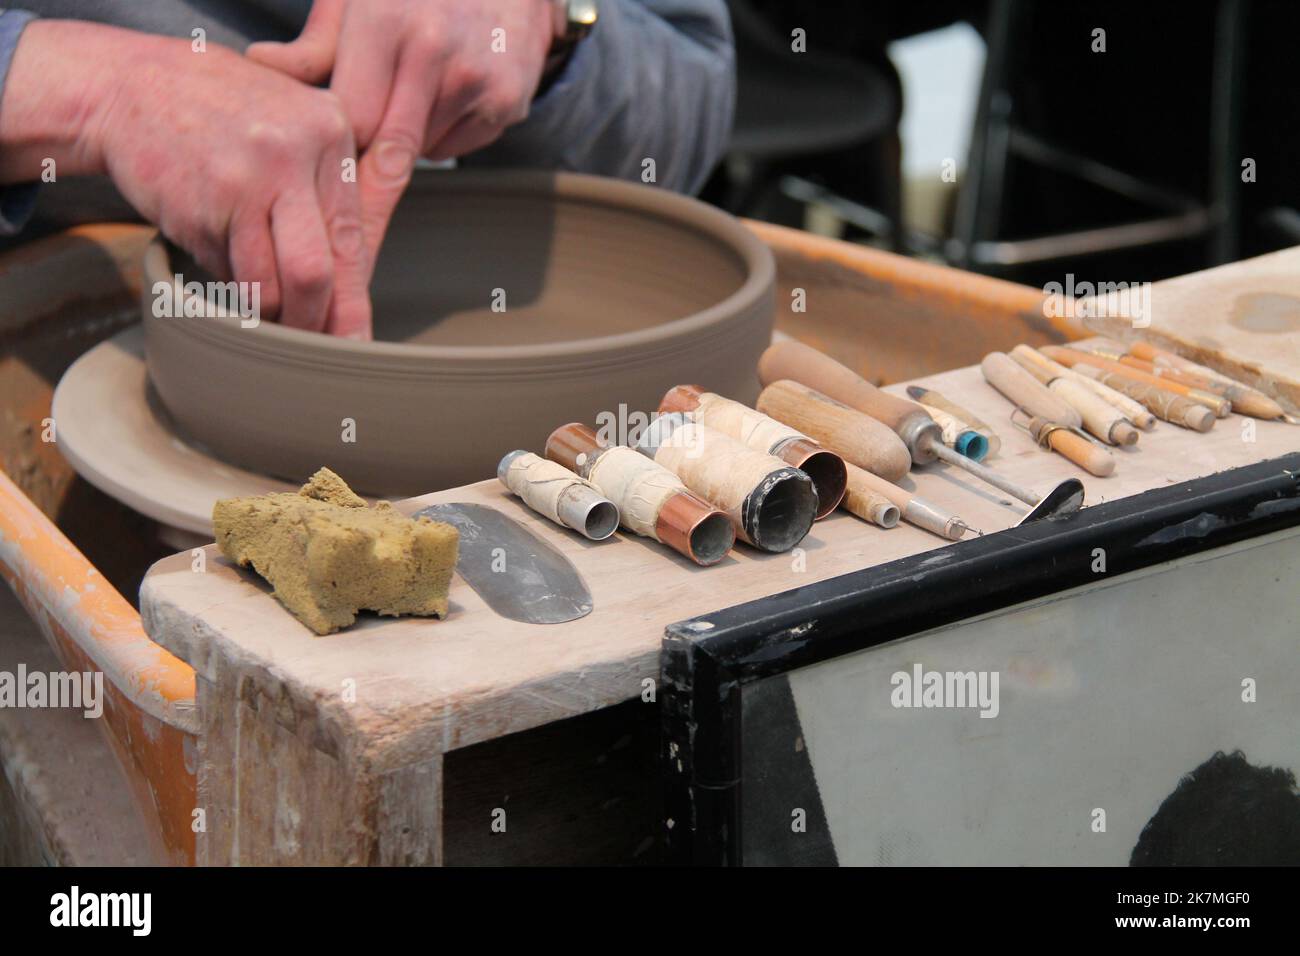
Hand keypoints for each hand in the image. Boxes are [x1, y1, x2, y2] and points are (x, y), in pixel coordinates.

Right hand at [0, 21, 371, 337]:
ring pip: (271, 285)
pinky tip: (219, 253)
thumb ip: (325, 193)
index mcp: (331, 131)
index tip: (352, 341)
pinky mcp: (203, 204)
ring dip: (266, 312)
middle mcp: (297, 150)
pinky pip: (227, 272)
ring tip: (259, 304)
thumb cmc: (218, 119)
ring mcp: (248, 177)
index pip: (353, 237)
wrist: (128, 87)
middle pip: (318, 272)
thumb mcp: (288, 129)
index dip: (352, 301)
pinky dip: (228, 282)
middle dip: (312, 321)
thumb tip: (349, 292)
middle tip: (307, 345)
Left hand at [247, 0, 553, 281]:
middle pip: (388, 153)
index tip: (319, 165)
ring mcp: (477, 81)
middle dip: (365, 181)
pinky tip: (443, 97)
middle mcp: (435, 52)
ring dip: (404, 145)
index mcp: (387, 22)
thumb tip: (259, 68)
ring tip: (407, 98)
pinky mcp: (508, 103)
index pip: (349, 120)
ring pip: (420, 152)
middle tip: (345, 209)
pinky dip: (441, 134)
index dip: (334, 145)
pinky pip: (455, 146)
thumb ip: (316, 45)